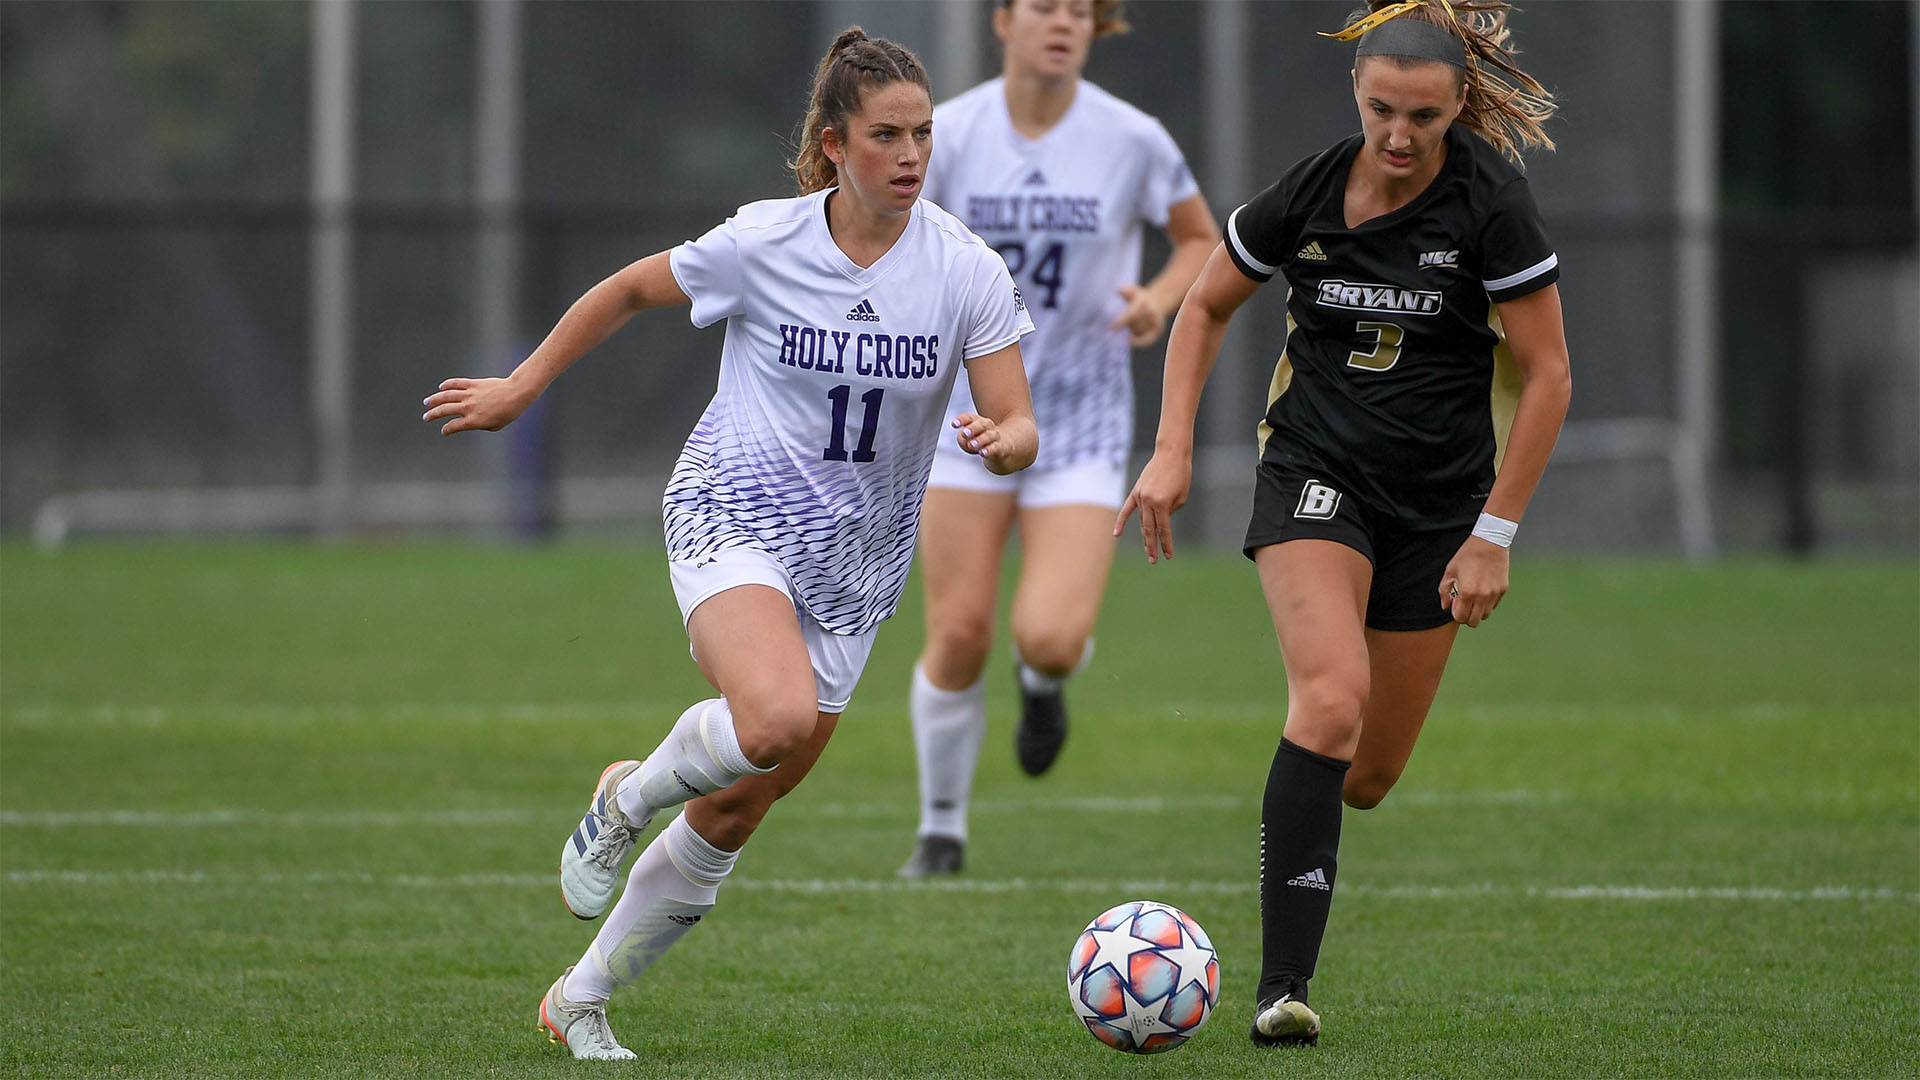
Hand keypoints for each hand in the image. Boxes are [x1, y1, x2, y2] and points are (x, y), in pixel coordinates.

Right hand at [422, 377, 536, 434]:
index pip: (453, 426)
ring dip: (434, 399)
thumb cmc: (508, 412)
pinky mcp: (473, 384)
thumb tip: (470, 422)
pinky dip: (447, 385)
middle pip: (444, 410)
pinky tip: (441, 387)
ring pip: (445, 396)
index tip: (444, 431)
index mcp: (473, 421)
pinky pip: (456, 383)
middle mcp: (468, 408)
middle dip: (433, 415)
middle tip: (426, 417)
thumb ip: (480, 425)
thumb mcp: (494, 426)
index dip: (446, 430)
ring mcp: (469, 395)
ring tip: (427, 402)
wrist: (516, 394)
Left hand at [952, 412, 1021, 474]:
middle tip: (964, 433)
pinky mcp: (1001, 448)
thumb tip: (963, 441)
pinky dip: (989, 450)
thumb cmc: (982, 440)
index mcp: (978, 421)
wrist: (1004, 447)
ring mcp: (995, 437)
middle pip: (981, 424)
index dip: (962, 420)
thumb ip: (962, 439)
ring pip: (988, 436)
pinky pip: (995, 448)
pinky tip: (983, 453)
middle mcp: (988, 427)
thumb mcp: (970, 439)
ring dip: (979, 440)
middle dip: (972, 428)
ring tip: (971, 445)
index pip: (970, 418)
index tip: (954, 424)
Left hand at [1109, 284, 1169, 347]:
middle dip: (1126, 324)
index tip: (1110, 328)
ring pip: (1138, 331)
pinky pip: (1147, 340)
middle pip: (1133, 324)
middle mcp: (1150, 312)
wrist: (1158, 302)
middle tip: (1122, 321)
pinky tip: (1129, 339)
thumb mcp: (1133, 291)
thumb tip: (1119, 290)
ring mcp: (1155, 322)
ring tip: (1133, 321)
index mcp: (1143, 302)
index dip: (1120, 321)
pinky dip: (1138, 342)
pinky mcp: (1157, 331)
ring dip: (1132, 329)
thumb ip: (1126, 290)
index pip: (1131, 313)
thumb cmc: (1139, 297)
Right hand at [1113, 450, 1191, 563]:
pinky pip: (1126, 510)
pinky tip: (1116, 535)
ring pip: (1141, 521)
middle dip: (1152, 546)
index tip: (1168, 556)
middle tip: (1154, 560)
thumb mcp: (1180, 498)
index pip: (1163, 530)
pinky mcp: (1136, 491)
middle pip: (1149, 529)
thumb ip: (1168, 513)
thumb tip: (1158, 524)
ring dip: (1144, 537)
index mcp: (1162, 503)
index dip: (1166, 544)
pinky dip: (1121, 522)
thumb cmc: (1181, 475)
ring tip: (1148, 552)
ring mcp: (1140, 496)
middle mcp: (1149, 501)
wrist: (1171, 454)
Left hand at [1438, 536, 1509, 626]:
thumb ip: (1444, 591)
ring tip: (1473, 598)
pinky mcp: (1503, 590)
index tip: (1455, 604)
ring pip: (1485, 615)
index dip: (1455, 614)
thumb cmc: (1467, 555)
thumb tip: (1445, 606)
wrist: (1490, 542)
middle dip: (1466, 617)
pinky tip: (1482, 591)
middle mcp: (1482, 596)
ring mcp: (1494, 594)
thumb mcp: (1450, 571)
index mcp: (1467, 592)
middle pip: (1474, 622)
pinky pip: (1494, 605)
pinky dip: (1487, 604)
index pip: (1460, 617)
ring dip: (1477, 611)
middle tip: (1463, 605)